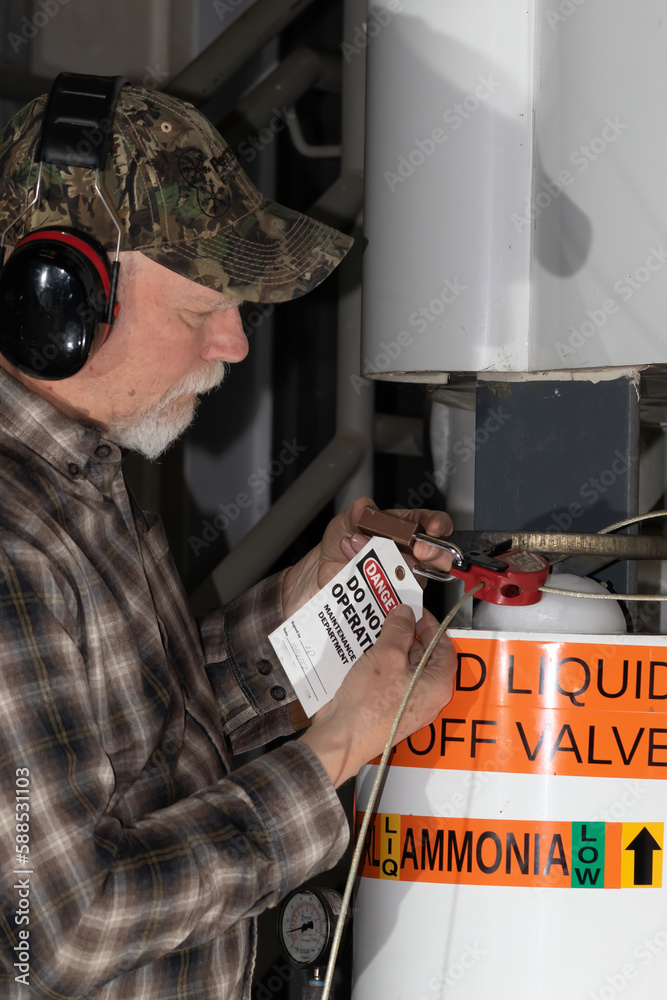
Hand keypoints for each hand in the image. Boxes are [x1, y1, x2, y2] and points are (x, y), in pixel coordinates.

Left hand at [282, 496, 454, 619]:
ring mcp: (403, 578)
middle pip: (439, 557)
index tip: (434, 527)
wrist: (326, 564)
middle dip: (435, 553)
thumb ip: (357, 513)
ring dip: (387, 562)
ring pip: (413, 577)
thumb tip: (363, 507)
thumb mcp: (347, 520)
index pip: (435, 525)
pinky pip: (392, 596)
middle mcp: (411, 554)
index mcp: (407, 528)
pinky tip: (354, 565)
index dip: (439, 525)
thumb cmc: (345, 538)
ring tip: (357, 543)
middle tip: (420, 550)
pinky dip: (372, 580)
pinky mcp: (391, 598)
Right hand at [299, 604, 456, 787]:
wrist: (341, 739)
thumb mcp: (387, 656)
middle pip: (425, 658)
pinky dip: (381, 664)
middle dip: (408, 635)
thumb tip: (405, 614)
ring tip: (376, 632)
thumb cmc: (369, 706)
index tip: (415, 612)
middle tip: (393, 618)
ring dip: (392, 648)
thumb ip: (399, 630)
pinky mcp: (387, 708)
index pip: (445, 648)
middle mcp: (426, 698)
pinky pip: (390, 680)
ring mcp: (406, 705)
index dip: (431, 627)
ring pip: (405, 668)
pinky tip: (365, 652)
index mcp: (437, 686)